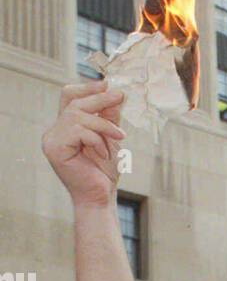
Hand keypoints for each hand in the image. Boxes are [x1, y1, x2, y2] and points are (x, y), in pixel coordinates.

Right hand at [42, 79, 125, 208]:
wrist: (101, 196)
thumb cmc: (104, 171)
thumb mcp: (110, 137)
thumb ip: (109, 116)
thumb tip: (116, 92)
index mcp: (65, 127)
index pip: (70, 97)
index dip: (87, 88)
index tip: (107, 84)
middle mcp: (54, 131)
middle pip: (74, 102)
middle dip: (99, 99)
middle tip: (120, 96)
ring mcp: (52, 140)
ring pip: (78, 116)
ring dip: (103, 125)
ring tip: (119, 137)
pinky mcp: (55, 149)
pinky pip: (78, 131)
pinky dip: (96, 140)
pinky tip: (103, 153)